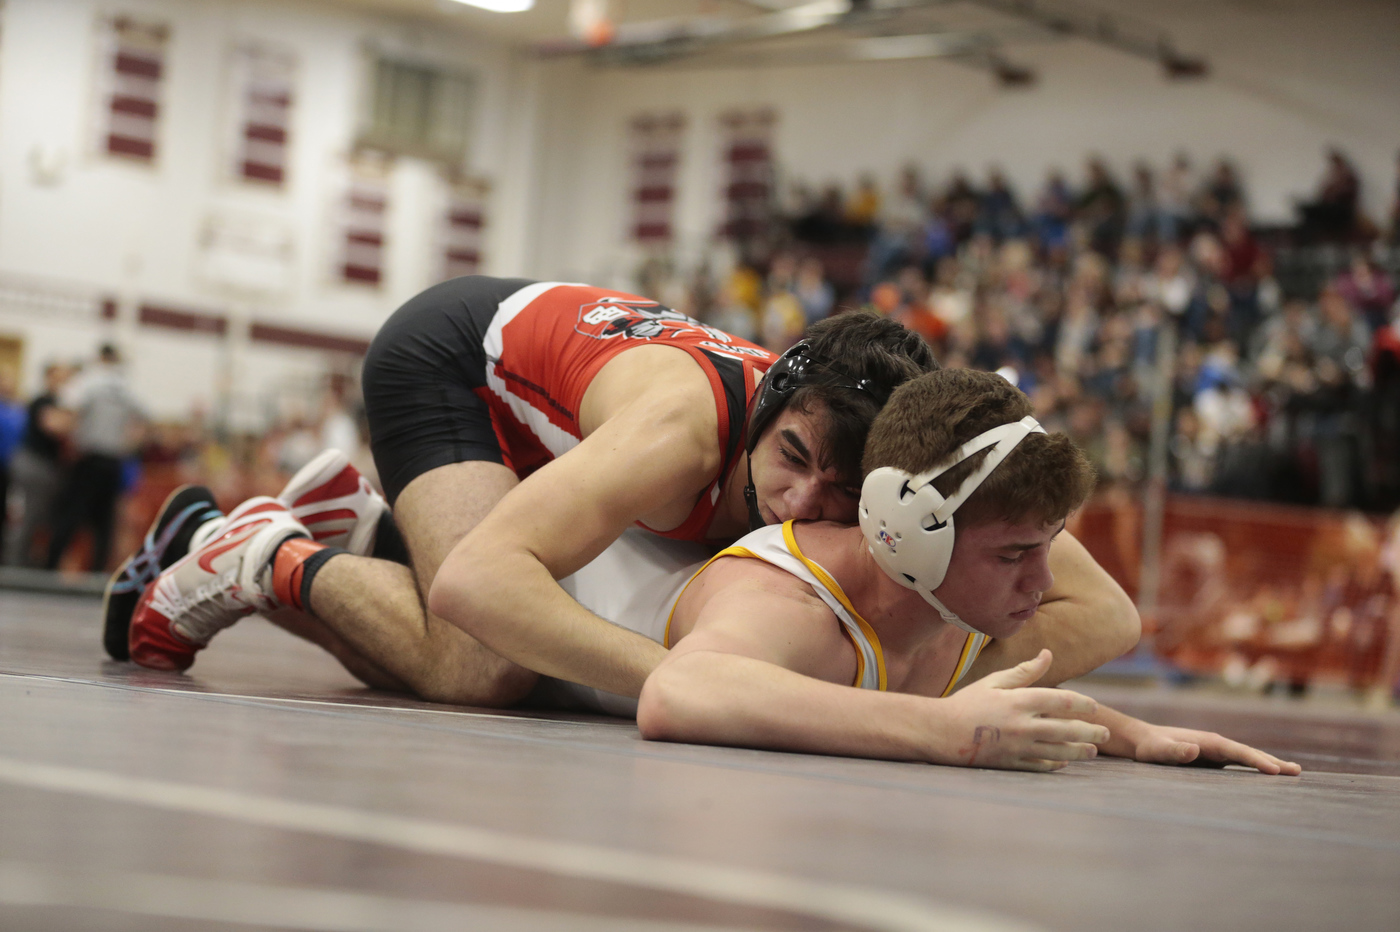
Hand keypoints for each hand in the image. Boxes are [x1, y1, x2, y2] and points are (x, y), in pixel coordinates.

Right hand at [934, 649, 1108, 771]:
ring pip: (1058, 751)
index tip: (1094, 706)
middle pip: (1066, 730)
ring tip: (1093, 751)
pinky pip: (1040, 766)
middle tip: (1106, 733)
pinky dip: (1055, 764)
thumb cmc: (967, 703)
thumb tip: (1048, 654)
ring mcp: (1017, 747)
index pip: (1061, 702)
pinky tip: (1065, 761)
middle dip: (1090, 732)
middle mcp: (1022, 725)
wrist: (940, 731)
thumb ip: (1024, 671)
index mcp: (1019, 701)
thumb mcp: (994, 682)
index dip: (1082, 704)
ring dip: (1079, 751)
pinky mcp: (1010, 763)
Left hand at [1131, 724, 1301, 774]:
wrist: (1142, 740)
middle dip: (1273, 762)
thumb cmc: (1149, 748)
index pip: (1237, 752)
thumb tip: (1195, 749)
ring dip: (1269, 764)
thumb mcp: (1158, 751)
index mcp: (1208, 742)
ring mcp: (1217, 752)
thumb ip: (1174, 751)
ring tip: (1293, 772)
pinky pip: (1240, 764)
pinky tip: (1268, 776)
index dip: (1257, 760)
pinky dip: (1257, 768)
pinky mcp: (1214, 760)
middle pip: (1249, 753)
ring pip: (1247, 758)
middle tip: (1297, 772)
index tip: (1276, 771)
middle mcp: (1216, 745)